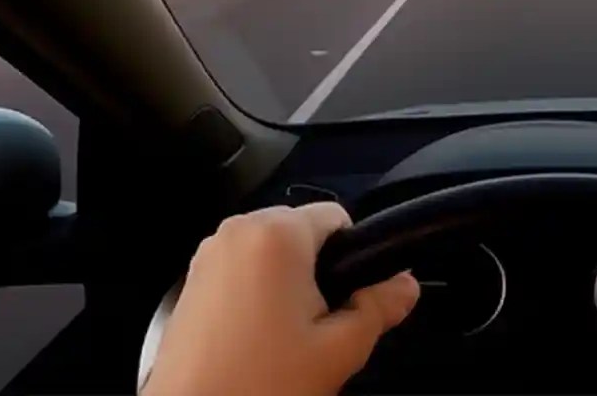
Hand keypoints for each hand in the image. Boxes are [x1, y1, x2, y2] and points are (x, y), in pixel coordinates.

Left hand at [143, 204, 420, 395]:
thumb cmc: (257, 385)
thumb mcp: (340, 350)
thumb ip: (380, 307)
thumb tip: (404, 285)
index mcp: (276, 235)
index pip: (338, 216)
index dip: (355, 256)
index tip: (354, 295)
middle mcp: (237, 233)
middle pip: (303, 234)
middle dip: (319, 273)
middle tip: (319, 328)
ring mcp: (209, 256)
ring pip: (272, 255)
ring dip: (288, 287)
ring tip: (286, 341)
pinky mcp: (193, 282)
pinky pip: (242, 272)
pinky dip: (258, 296)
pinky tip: (258, 342)